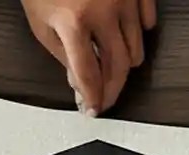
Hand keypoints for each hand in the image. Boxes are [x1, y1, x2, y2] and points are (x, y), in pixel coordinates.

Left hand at [21, 0, 157, 116]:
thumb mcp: (40, 20)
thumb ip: (60, 53)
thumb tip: (79, 81)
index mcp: (73, 22)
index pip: (89, 74)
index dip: (93, 98)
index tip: (94, 108)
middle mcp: (102, 12)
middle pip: (118, 68)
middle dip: (112, 89)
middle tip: (105, 97)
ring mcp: (124, 0)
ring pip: (136, 50)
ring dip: (124, 64)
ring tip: (110, 64)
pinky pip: (148, 23)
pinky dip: (138, 35)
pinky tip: (122, 36)